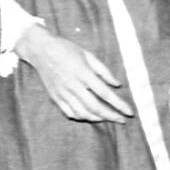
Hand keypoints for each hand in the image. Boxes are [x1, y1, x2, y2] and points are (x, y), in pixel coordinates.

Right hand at [15, 26, 133, 123]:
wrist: (40, 50)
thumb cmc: (66, 49)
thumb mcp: (88, 54)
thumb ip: (103, 71)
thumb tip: (117, 84)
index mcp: (83, 73)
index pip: (104, 93)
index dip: (118, 104)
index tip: (129, 112)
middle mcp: (72, 85)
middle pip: (95, 107)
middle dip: (110, 116)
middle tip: (122, 120)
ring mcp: (62, 93)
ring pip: (82, 113)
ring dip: (97, 118)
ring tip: (108, 118)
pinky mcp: (55, 97)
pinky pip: (69, 113)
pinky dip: (81, 117)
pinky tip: (90, 116)